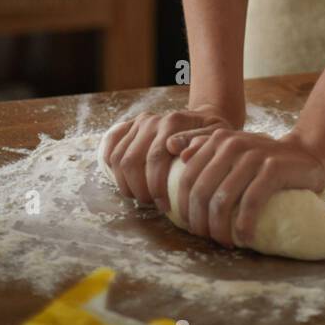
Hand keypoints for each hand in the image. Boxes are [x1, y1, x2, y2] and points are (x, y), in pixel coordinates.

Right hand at [101, 105, 240, 212]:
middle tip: (151, 204)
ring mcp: (139, 123)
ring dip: (125, 183)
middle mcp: (152, 120)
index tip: (165, 206)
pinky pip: (111, 143)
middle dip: (139, 189)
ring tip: (141, 196)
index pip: (154, 159)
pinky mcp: (130, 126)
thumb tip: (174, 147)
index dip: (155, 187)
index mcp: (172, 122)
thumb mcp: (216, 137)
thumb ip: (199, 142)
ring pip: (118, 157)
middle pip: (131, 162)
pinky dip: (109, 162)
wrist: (204, 117)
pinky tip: (121, 178)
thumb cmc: (211, 134)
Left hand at [169, 128, 324, 249]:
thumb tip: (176, 153)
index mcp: (218, 139)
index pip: (187, 178)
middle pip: (201, 192)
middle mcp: (232, 144)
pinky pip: (250, 202)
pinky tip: (244, 239)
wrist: (305, 154)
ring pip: (222, 200)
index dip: (183, 207)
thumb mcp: (233, 149)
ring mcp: (253, 155)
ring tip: (224, 242)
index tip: (189, 226)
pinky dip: (244, 226)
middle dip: (199, 222)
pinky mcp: (273, 168)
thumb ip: (204, 147)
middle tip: (206, 238)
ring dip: (220, 229)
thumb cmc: (263, 158)